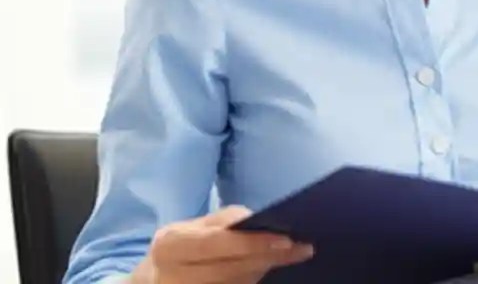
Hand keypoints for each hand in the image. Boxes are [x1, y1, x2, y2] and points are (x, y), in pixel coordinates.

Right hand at [128, 205, 313, 283]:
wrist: (154, 279)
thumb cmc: (184, 246)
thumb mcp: (195, 227)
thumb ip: (225, 221)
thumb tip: (258, 221)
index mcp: (169, 245)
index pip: (216, 243)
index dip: (252, 243)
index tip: (286, 240)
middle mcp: (170, 275)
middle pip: (229, 270)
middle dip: (267, 259)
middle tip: (301, 249)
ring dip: (263, 271)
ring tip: (290, 256)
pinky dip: (252, 283)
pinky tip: (267, 271)